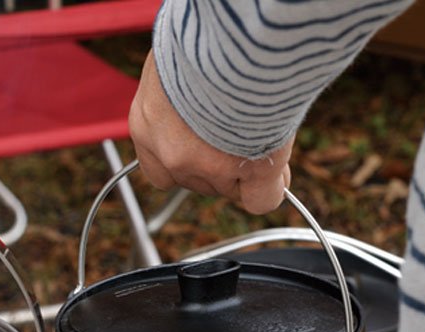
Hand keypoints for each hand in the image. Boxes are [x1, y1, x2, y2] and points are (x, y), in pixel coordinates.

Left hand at [129, 51, 292, 214]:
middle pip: (197, 181)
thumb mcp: (174, 64)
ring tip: (262, 130)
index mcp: (147, 126)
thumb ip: (179, 95)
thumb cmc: (200, 40)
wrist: (232, 39)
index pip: (161, 166)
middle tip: (241, 132)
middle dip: (219, 165)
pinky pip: (261, 200)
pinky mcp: (249, 172)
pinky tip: (277, 173)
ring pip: (229, 188)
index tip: (207, 141)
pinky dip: (271, 189)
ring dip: (247, 168)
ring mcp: (209, 168)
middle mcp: (171, 154)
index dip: (188, 158)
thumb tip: (199, 99)